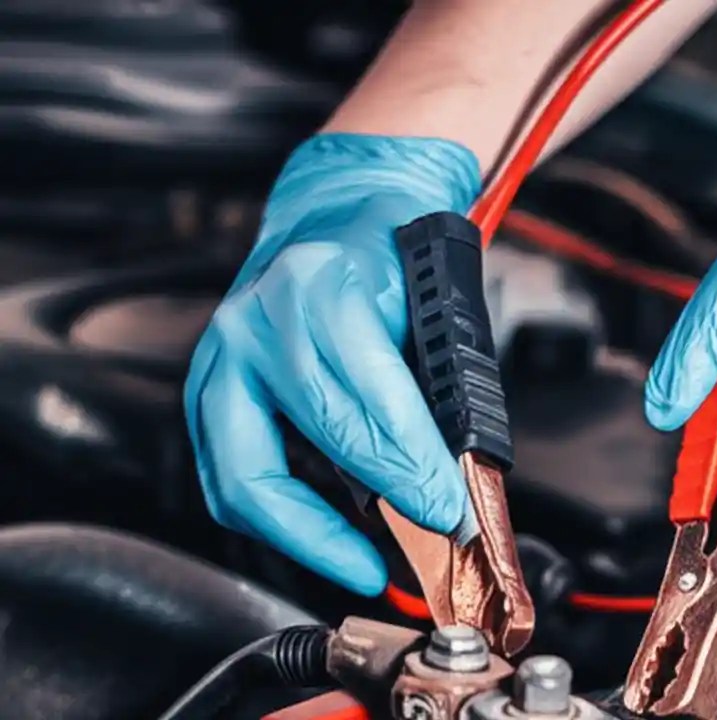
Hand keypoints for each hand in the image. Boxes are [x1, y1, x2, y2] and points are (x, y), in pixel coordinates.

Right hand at [184, 134, 480, 594]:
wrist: (333, 216)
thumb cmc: (386, 262)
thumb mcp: (428, 306)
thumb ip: (434, 389)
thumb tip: (447, 480)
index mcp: (322, 287)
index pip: (369, 395)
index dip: (411, 465)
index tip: (447, 508)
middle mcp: (258, 321)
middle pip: (317, 433)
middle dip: (383, 498)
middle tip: (429, 534)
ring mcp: (220, 358)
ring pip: (250, 475)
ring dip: (311, 533)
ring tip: (365, 562)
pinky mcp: (203, 393)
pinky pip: (229, 479)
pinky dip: (276, 520)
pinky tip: (324, 537)